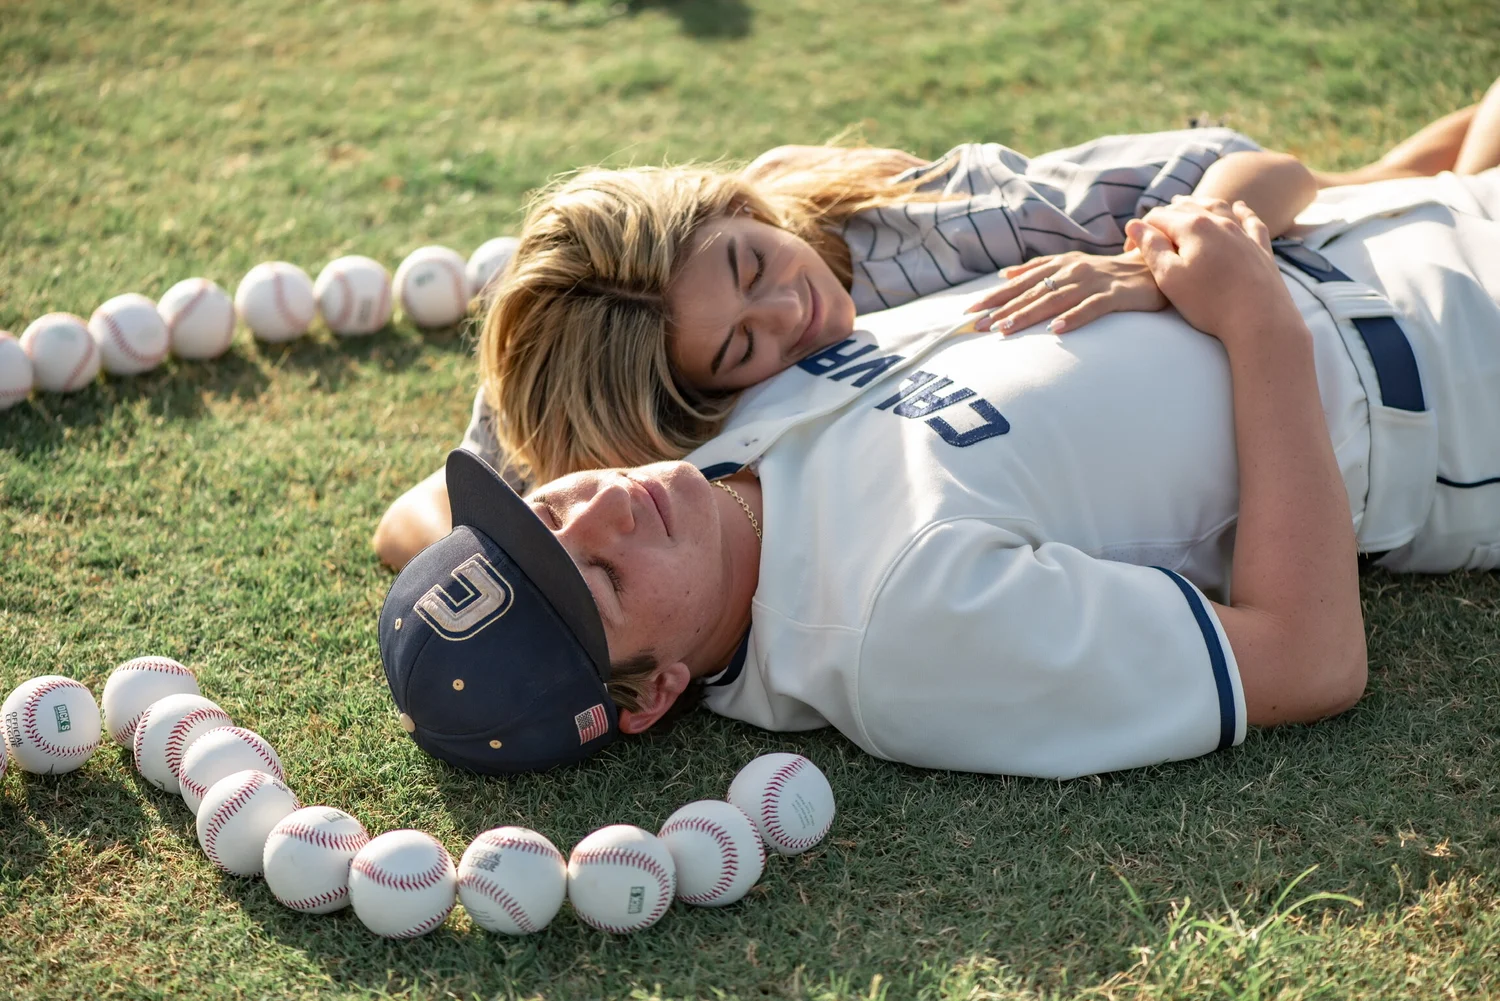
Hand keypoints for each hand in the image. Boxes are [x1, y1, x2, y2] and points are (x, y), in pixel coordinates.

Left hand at [965, 251, 1168, 333]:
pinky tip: (1056, 330)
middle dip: (1003, 309)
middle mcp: (1073, 270)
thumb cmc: (1109, 273)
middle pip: (1032, 292)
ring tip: (1006, 329)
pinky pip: (1091, 308)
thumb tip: (1004, 274)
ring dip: (1028, 314)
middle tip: (978, 326)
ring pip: (1055, 300)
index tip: (970, 311)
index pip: (1021, 282)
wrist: (1155, 269)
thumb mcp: (1071, 265)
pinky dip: (1073, 318)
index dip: (996, 296)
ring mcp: (1093, 282)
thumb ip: (1038, 268)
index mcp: (1061, 264)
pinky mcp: (1114, 295)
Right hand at [1125, 198, 1297, 349]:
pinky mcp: (1260, 247)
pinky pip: (1251, 220)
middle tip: (1152, 229)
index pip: (1157, 218)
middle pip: (1186, 207)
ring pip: (1217, 207)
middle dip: (1165, 215)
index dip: (1140, 232)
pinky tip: (1239, 207)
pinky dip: (1242, 211)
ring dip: (1199, 203)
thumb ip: (1151, 247)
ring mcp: (1242, 232)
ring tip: (1186, 203)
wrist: (1259, 318)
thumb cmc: (1209, 302)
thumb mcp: (1169, 277)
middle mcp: (1219, 222)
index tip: (1130, 253)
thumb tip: (1134, 225)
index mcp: (1192, 227)